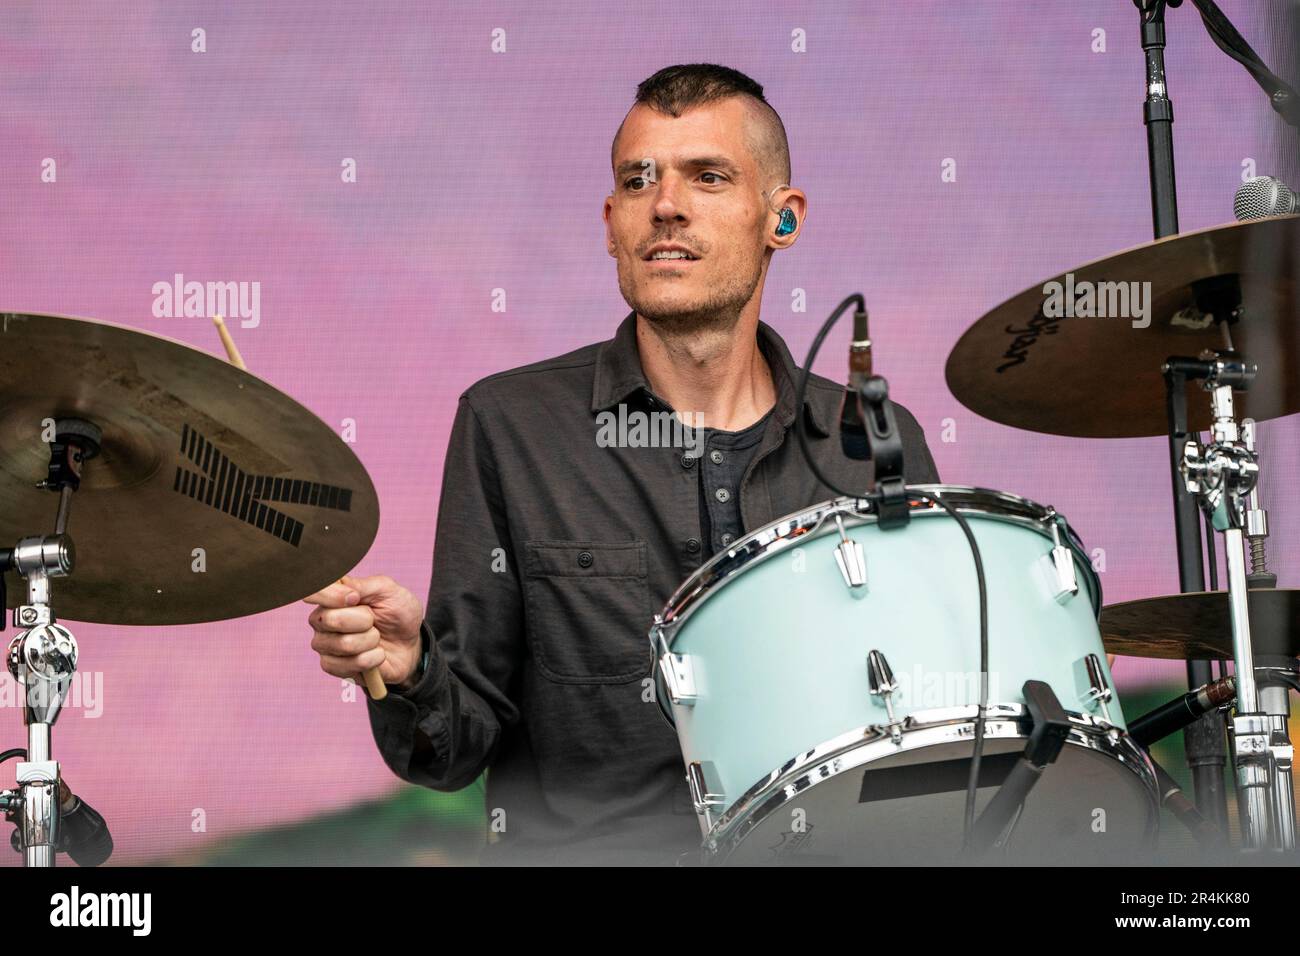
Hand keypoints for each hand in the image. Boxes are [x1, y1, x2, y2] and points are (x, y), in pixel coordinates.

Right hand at [305, 575, 424, 690]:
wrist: (409, 642)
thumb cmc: (396, 613)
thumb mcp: (387, 590)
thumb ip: (362, 585)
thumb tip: (340, 584)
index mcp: (331, 597)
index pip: (314, 592)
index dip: (333, 595)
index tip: (355, 597)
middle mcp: (321, 620)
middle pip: (330, 619)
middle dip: (364, 620)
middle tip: (374, 620)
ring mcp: (324, 645)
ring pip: (344, 644)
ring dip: (371, 640)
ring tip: (377, 637)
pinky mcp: (332, 667)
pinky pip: (350, 664)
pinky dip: (373, 658)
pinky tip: (376, 654)